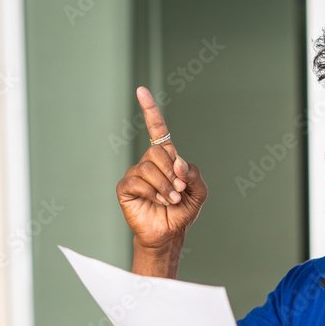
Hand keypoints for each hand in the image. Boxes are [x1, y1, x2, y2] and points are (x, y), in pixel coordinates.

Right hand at [116, 87, 207, 249]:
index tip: (141, 91)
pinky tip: (158, 201)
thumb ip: (193, 174)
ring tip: (171, 200)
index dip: (150, 110)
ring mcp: (136, 174)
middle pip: (157, 152)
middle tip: (179, 189)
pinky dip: (152, 192)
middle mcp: (149, 163)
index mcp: (166, 158)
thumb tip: (176, 163)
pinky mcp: (125, 188)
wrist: (169, 234)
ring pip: (148, 168)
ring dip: (164, 185)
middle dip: (171, 172)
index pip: (157, 130)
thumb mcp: (198, 192)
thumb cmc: (182, 211)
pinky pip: (136, 181)